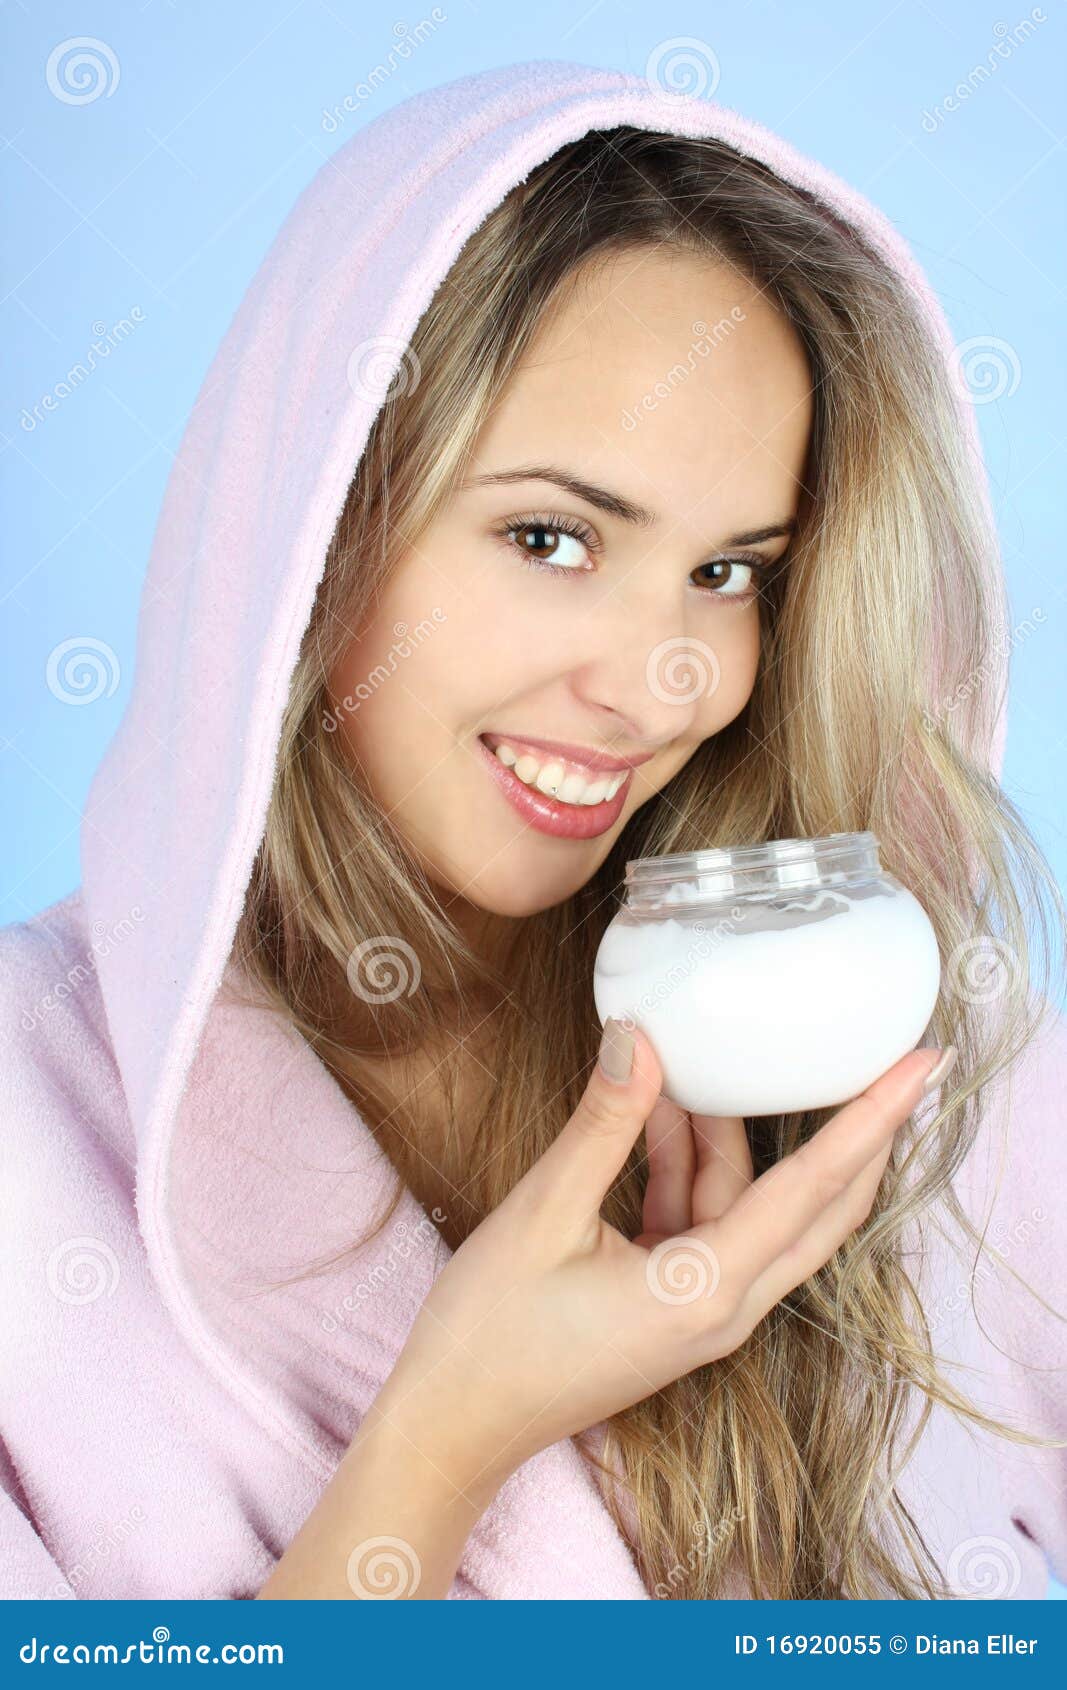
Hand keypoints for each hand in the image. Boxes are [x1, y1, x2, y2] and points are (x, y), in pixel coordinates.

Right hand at [371, 1022, 955, 1508]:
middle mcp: (723, 1308)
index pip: (811, 1191)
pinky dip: (686, 1167)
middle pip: (818, 1208)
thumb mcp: (542, 1215)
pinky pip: (705, 1222)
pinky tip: (654, 1114)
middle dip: (856, 1133)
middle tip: (890, 1062)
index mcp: (704, 1292)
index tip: (921, 1068)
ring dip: (724, 1135)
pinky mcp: (674, 1306)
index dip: (871, 1121)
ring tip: (688, 1064)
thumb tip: (640, 1038)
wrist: (452, 1425)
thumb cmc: (489, 1334)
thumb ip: (601, 1125)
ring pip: (752, 1207)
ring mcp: (702, 1312)